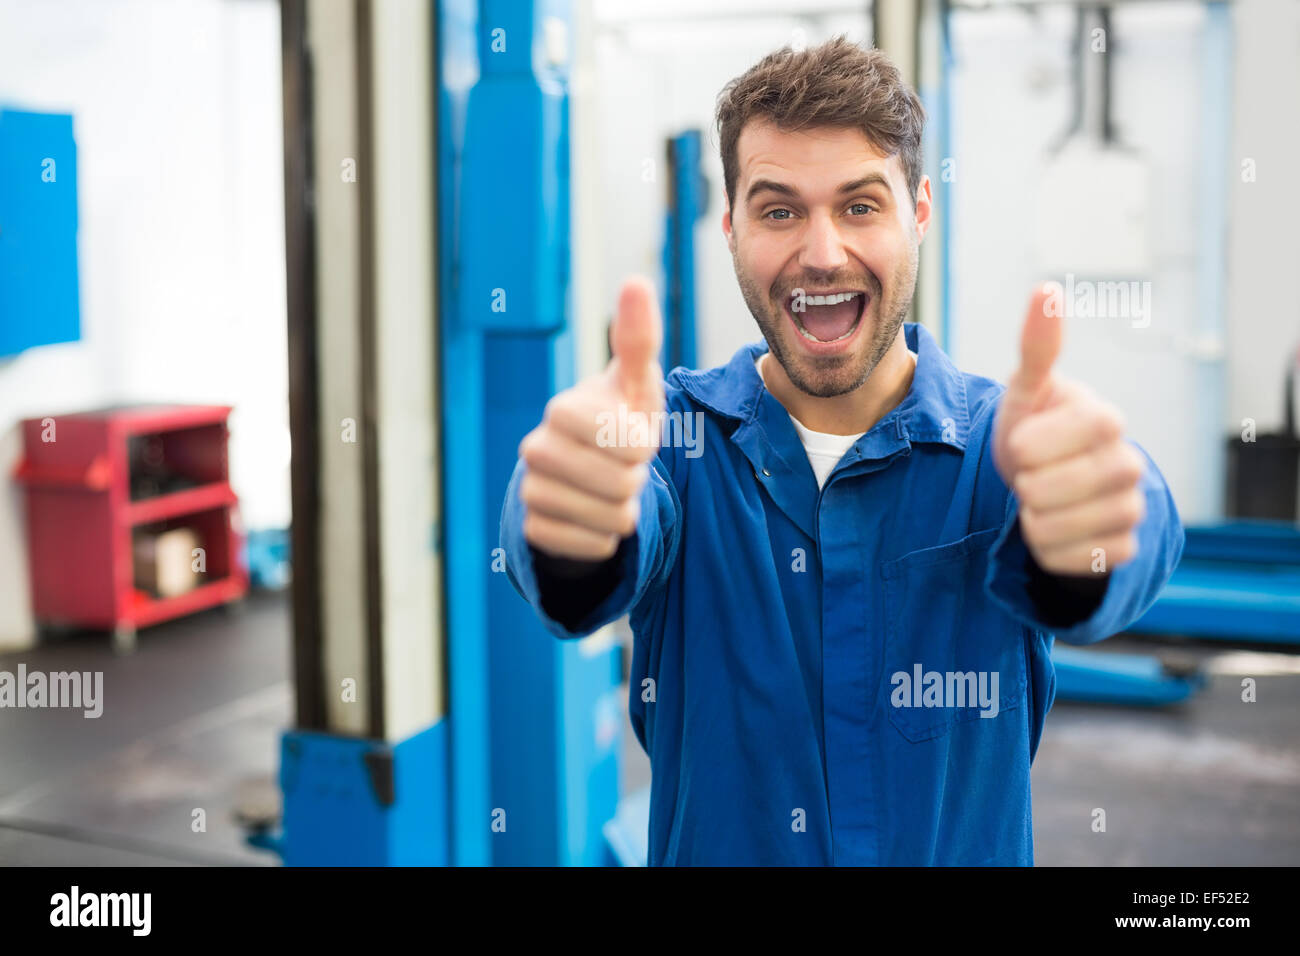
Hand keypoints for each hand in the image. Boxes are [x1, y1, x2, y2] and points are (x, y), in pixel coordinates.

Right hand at [518, 276, 664, 560]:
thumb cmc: (619, 420)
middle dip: (637, 479)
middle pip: (619, 482)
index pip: (624, 440)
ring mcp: (530, 490)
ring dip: (624, 510)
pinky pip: (592, 546)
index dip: (643, 443)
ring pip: (607, 518)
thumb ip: (637, 338)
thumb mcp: (635, 383)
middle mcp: (535, 448)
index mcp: (561, 409)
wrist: (591, 473)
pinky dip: (605, 538)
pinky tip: (595, 517)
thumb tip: (635, 280)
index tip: (633, 433)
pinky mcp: (534, 530)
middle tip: (624, 467)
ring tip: (612, 490)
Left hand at [992, 283, 1146, 576]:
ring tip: (1040, 500)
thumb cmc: (1036, 427)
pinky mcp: (1123, 548)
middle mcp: (1128, 464)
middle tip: (1032, 474)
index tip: (1025, 442)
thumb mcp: (1027, 389)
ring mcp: (1130, 508)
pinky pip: (1070, 560)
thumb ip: (1038, 346)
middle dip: (1025, 484)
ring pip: (1056, 529)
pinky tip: (1053, 528)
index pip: (1049, 442)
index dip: (1026, 446)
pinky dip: (1047, 549)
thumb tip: (1046, 289)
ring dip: (1032, 519)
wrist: (1047, 482)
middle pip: (1048, 490)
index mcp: (1106, 420)